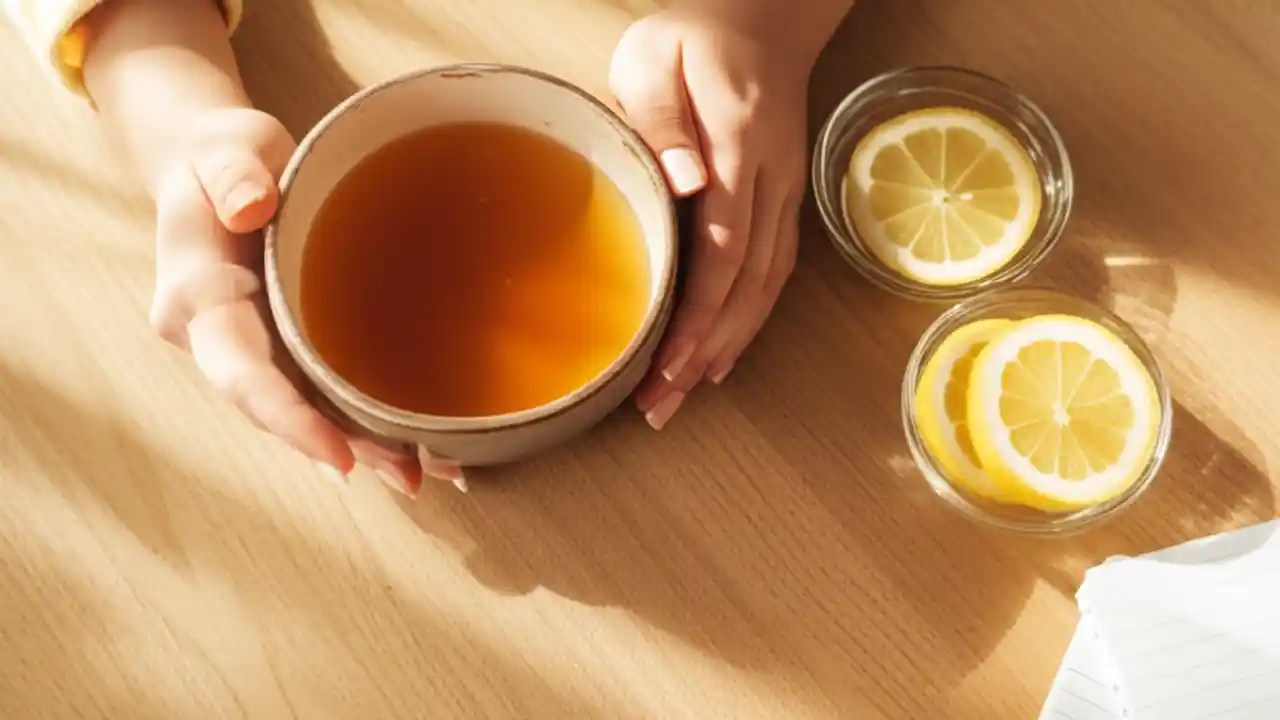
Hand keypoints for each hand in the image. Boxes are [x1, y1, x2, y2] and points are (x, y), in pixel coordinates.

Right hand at [148, 108, 463, 494]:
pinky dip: (366, 420)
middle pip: (279, 408)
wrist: (215, 166)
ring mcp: (252, 349)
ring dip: (364, 446)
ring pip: (304, 410)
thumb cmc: (221, 155)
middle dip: (342, 447)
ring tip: (430, 474)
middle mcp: (219, 339)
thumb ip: (234, 172)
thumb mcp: (224, 146)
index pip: (240, 371)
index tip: (339, 454)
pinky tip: (418, 445)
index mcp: (198, 297)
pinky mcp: (282, 348)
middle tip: (411, 477)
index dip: (288, 418)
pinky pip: (321, 391)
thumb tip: (250, 206)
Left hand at [609, 10, 813, 429]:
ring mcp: (783, 193)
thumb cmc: (697, 35)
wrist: (764, 15)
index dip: (698, 317)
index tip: (667, 366)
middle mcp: (772, 182)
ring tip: (682, 396)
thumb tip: (687, 185)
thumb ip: (663, 118)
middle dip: (705, 353)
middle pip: (746, 286)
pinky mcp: (781, 199)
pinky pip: (772, 270)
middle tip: (660, 406)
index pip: (723, 252)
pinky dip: (748, 318)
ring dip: (727, 347)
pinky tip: (721, 354)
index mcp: (740, 150)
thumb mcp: (659, 56)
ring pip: (764, 287)